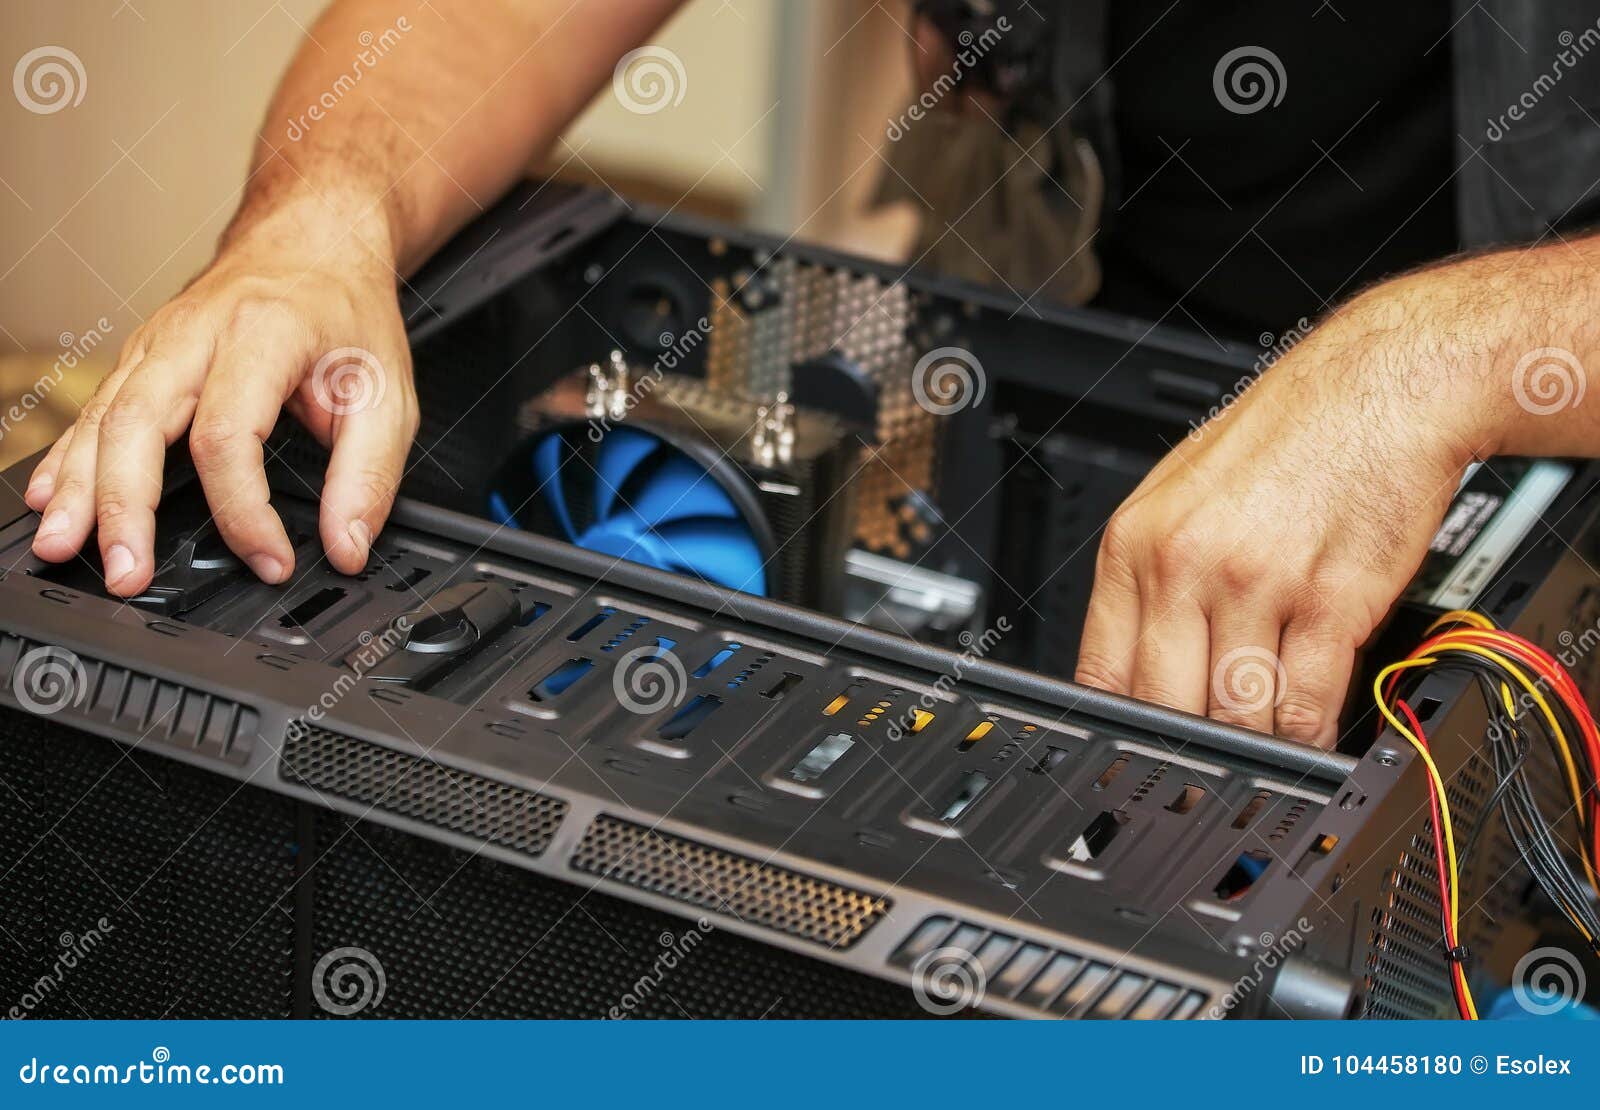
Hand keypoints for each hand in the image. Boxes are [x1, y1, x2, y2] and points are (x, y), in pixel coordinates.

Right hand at [26, 193, 417, 594]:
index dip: (244, 511)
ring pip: (103, 418)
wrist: (313, 243)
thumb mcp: (388, 392)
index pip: (229, 436)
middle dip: (126, 507)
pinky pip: (93, 411)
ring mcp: (157, 343)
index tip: (271, 561)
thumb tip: (348, 547)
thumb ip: (371, 474)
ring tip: (66, 548)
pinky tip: (50, 500)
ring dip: (80, 489)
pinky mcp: (140, 358)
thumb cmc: (345, 312)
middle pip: (139, 424)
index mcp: (262, 335)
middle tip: (127, 573)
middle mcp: (194, 335)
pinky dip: (67, 459)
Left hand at [1074, 290, 1485, 747]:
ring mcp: (1254, 585)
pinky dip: (1306, 735)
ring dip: (1251, 747)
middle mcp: (1184, 565)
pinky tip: (1307, 735)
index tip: (1127, 764)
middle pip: (1162, 706)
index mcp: (1136, 545)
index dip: (1115, 732)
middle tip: (1194, 782)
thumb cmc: (1286, 439)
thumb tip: (1137, 666)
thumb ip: (1155, 580)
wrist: (1380, 387)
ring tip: (1257, 754)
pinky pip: (1304, 703)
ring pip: (1235, 716)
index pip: (1101, 671)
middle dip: (1183, 754)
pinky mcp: (1329, 600)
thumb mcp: (1182, 496)